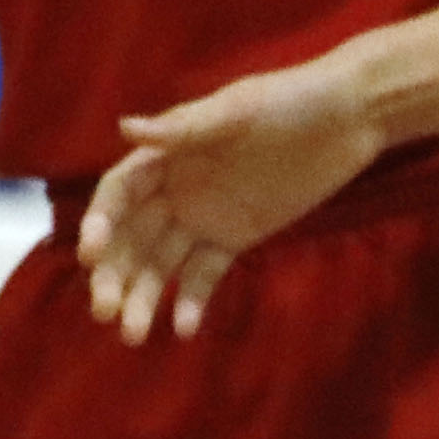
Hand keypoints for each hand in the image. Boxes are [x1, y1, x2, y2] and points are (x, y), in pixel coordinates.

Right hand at [81, 58, 389, 342]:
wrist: (345, 119)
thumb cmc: (288, 101)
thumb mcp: (236, 112)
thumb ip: (183, 128)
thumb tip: (124, 128)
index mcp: (166, 154)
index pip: (119, 195)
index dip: (101, 223)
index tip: (92, 254)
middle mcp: (176, 188)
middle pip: (132, 238)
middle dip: (115, 274)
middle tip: (104, 312)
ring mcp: (205, 215)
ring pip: (163, 264)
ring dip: (145, 298)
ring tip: (134, 337)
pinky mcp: (236, 237)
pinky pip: (205, 274)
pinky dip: (192, 301)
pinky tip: (183, 330)